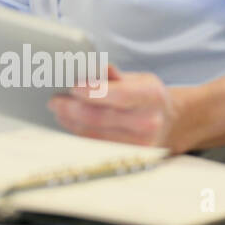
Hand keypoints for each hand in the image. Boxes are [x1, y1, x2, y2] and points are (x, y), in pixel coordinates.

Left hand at [48, 64, 188, 151]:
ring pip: (95, 133)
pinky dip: (79, 131)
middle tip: (55, 100)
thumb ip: (115, 75)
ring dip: (71, 121)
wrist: (168, 123)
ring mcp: (139, 144)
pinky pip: (96, 143)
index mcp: (151, 97)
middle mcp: (148, 123)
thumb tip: (94, 68)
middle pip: (101, 117)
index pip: (121, 95)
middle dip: (73, 108)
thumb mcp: (138, 78)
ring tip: (58, 108)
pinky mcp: (128, 156)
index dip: (95, 92)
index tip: (73, 87)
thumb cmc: (147, 97)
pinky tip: (68, 121)